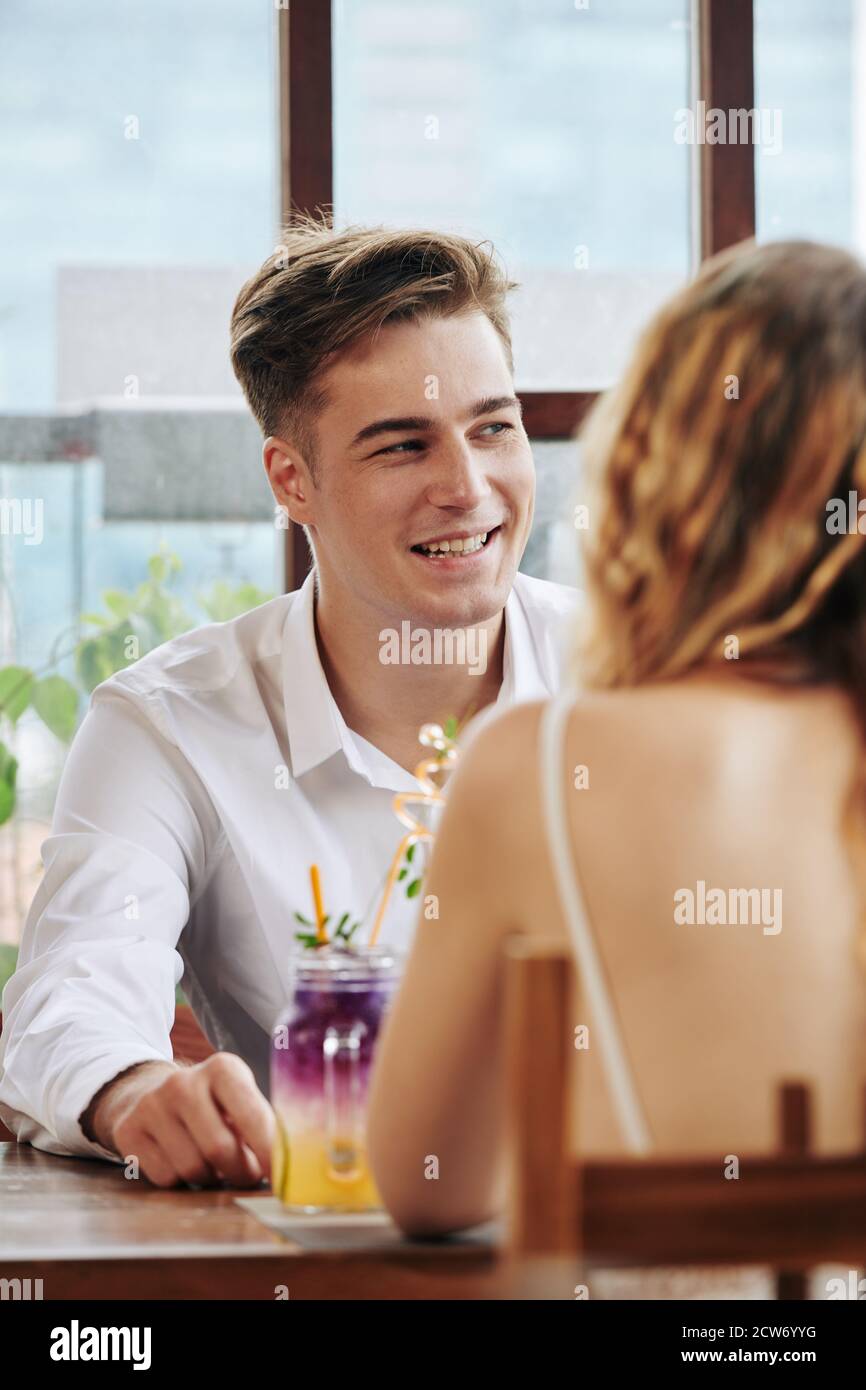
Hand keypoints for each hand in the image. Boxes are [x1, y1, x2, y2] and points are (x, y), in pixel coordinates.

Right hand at [92, 1053, 275, 1188]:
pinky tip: (182, 1160)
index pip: (253, 1115)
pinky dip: (181, 1181)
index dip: (270, 1152)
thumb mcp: (238, 1100)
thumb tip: (289, 1165)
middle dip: (240, 1172)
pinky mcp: (130, 1131)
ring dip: (211, 1178)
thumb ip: (262, 1126)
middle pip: (220, 1149)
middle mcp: (184, 1082)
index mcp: (223, 1069)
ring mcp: (152, 1105)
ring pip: (193, 1168)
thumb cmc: (210, 1105)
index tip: (282, 1178)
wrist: (148, 1094)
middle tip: (247, 1175)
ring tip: (214, 1164)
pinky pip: (166, 1178)